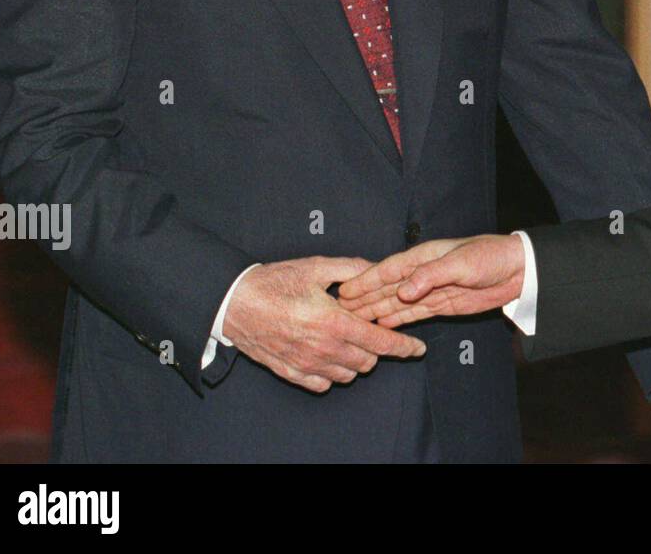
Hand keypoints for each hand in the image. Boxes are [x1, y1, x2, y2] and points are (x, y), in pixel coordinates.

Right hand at [223, 256, 425, 392]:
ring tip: (345, 338)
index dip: (403, 347)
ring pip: (347, 374)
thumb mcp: (316, 267)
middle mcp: (323, 349)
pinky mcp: (290, 372)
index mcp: (334, 322)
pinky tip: (327, 353)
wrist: (234, 302)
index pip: (380, 342)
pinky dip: (331, 372)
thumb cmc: (275, 282)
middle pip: (367, 361)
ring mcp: (306, 364)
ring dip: (354, 360)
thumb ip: (352, 268)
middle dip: (375, 347)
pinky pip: (322, 383)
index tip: (417, 348)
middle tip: (367, 328)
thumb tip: (377, 269)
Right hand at [337, 235, 524, 326]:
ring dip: (375, 310)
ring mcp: (430, 290)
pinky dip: (396, 319)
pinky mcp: (440, 304)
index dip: (365, 280)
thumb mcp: (461, 263)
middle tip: (339, 310)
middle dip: (363, 298)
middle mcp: (422, 273)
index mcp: (423, 257)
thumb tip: (404, 290)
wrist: (515, 270)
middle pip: (386, 287)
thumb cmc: (489, 257)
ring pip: (396, 302)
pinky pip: (413, 314)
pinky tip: (381, 324)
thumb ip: (431, 275)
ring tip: (353, 320)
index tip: (343, 290)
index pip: (387, 269)